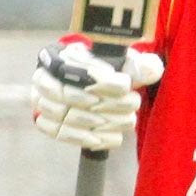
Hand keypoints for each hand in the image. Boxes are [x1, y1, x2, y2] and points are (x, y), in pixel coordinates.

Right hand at [30, 38, 163, 150]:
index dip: (100, 79)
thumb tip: (152, 68)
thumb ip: (139, 66)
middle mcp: (44, 78)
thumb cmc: (108, 72)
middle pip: (70, 94)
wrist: (91, 88)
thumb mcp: (124, 64)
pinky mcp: (46, 123)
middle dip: (105, 103)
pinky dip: (86, 138)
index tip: (126, 85)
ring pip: (66, 116)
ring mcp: (42, 102)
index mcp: (60, 57)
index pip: (75, 68)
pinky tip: (111, 138)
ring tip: (127, 121)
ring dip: (99, 122)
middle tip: (132, 104)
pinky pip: (61, 134)